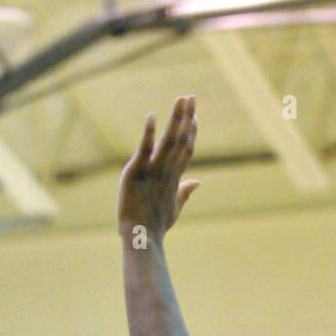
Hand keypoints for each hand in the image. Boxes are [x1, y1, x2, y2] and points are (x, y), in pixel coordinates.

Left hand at [118, 95, 200, 241]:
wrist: (142, 238)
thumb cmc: (156, 226)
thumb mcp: (175, 208)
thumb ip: (186, 192)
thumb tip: (198, 182)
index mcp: (175, 178)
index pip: (186, 150)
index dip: (191, 132)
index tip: (195, 115)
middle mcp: (167, 171)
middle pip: (181, 140)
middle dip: (187, 117)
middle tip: (192, 97)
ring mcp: (154, 171)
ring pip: (169, 141)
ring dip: (176, 119)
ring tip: (181, 99)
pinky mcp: (137, 172)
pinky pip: (144, 150)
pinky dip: (148, 133)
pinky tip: (151, 116)